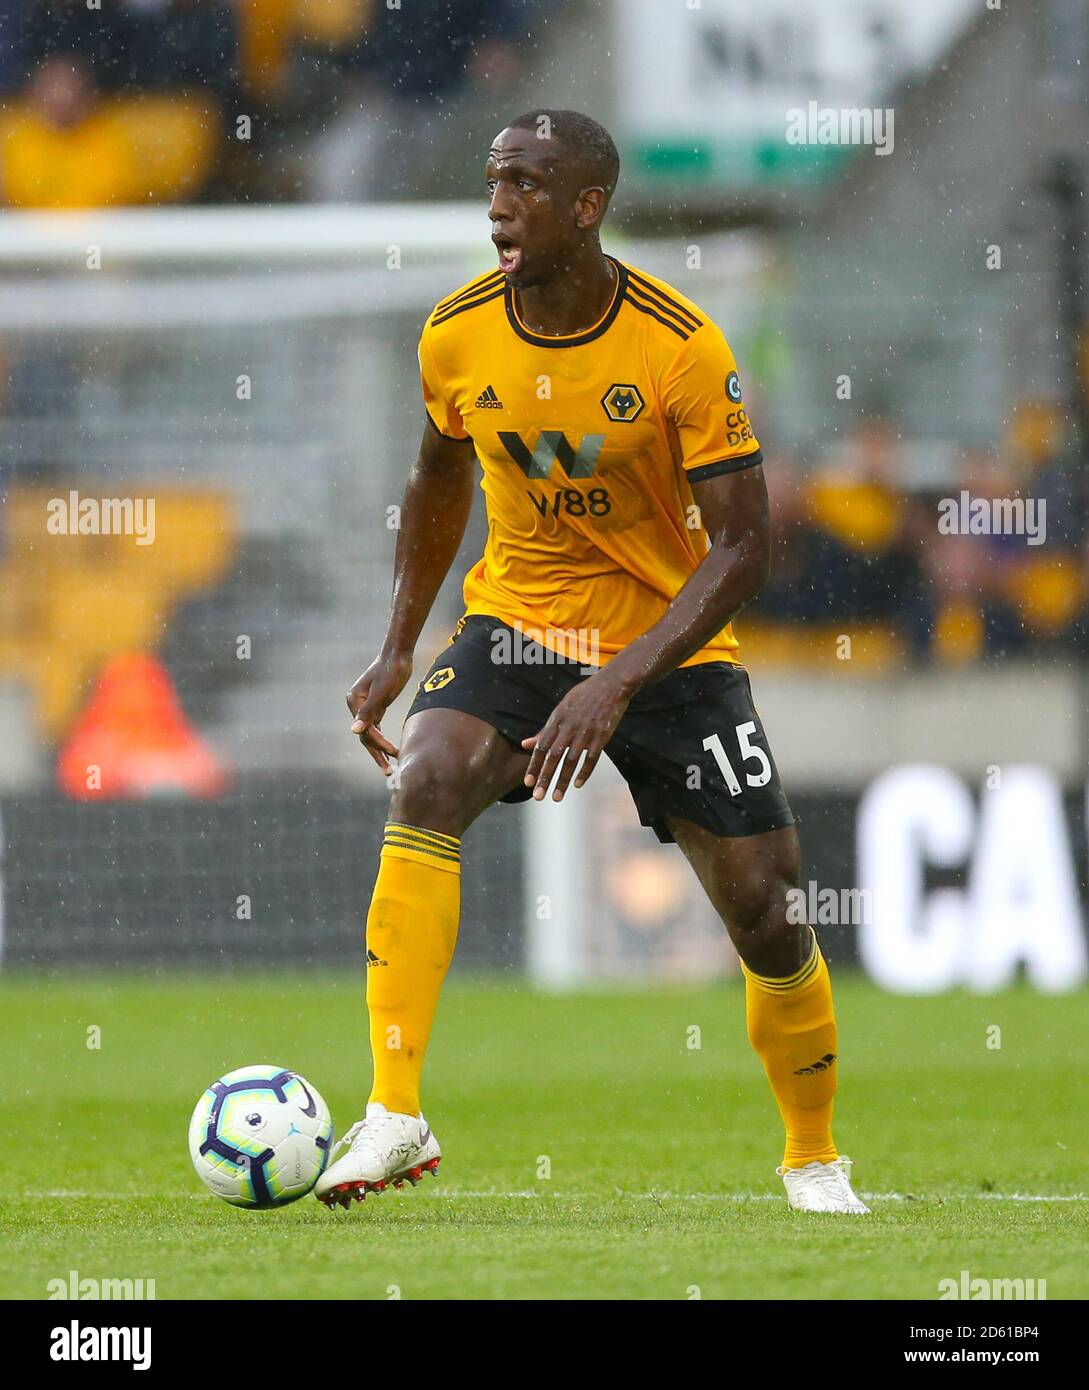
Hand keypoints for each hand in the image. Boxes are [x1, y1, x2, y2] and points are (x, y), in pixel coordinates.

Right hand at [346, 652, 412, 773]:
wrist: (398, 654)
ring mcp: (365, 705)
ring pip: (371, 732)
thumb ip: (369, 712)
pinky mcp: (376, 704)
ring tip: (390, 766)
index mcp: (354, 701)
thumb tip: (354, 731)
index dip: (378, 743)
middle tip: (389, 771)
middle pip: (365, 734)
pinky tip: (388, 750)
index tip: (393, 753)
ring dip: (380, 748)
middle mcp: (357, 704)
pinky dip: (382, 738)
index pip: (365, 730)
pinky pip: (376, 726)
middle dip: (377, 752)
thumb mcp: (382, 693)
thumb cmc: (391, 671)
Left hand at [521, 668, 632, 801]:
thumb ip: (545, 730)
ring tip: (556, 797)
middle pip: (553, 756)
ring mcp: (586, 732)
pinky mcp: (602, 736)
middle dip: (544, 777)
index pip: (541, 747)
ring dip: (562, 780)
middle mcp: (569, 727)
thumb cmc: (584, 696)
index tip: (527, 783)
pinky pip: (591, 758)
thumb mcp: (560, 709)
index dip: (534, 765)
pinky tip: (577, 784)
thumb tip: (525, 744)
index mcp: (557, 720)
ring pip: (571, 761)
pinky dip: (584, 772)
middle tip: (537, 796)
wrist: (611, 685)